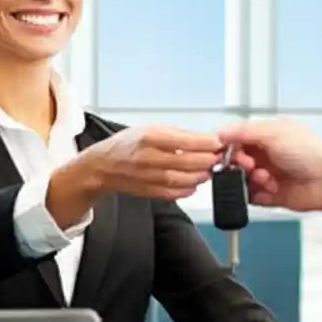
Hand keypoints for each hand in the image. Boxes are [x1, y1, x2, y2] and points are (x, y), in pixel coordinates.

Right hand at [63, 125, 222, 201]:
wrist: (102, 165)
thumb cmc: (127, 144)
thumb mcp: (150, 128)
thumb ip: (177, 134)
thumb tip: (203, 139)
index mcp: (149, 137)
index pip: (183, 140)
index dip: (204, 143)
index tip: (218, 142)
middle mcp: (148, 157)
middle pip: (185, 162)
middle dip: (206, 160)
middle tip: (218, 158)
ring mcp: (147, 176)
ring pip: (181, 179)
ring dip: (199, 176)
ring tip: (208, 171)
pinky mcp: (147, 191)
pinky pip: (172, 193)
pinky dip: (186, 190)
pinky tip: (194, 184)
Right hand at [216, 118, 321, 211]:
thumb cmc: (310, 153)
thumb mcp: (273, 133)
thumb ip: (243, 132)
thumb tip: (220, 132)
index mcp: (268, 135)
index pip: (238, 139)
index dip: (230, 147)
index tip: (227, 153)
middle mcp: (268, 154)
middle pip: (238, 160)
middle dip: (240, 165)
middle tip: (250, 166)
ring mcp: (270, 175)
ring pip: (243, 179)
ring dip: (250, 180)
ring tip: (266, 179)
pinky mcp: (272, 195)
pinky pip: (252, 197)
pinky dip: (256, 195)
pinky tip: (269, 190)